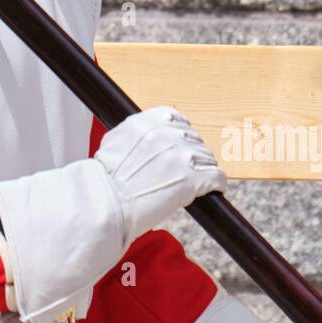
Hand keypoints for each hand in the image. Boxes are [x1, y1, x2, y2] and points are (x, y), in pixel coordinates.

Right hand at [93, 104, 226, 246]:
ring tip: (197, 183)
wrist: (105, 204)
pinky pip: (217, 177)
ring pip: (207, 158)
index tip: (180, 144)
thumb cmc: (105, 182)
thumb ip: (134, 135)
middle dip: (191, 153)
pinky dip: (217, 184)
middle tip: (186, 169)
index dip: (180, 133)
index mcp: (145, 122)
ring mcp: (180, 156)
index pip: (175, 118)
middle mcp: (165, 135)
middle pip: (193, 138)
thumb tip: (147, 135)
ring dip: (203, 170)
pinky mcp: (192, 179)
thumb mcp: (114, 143)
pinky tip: (214, 190)